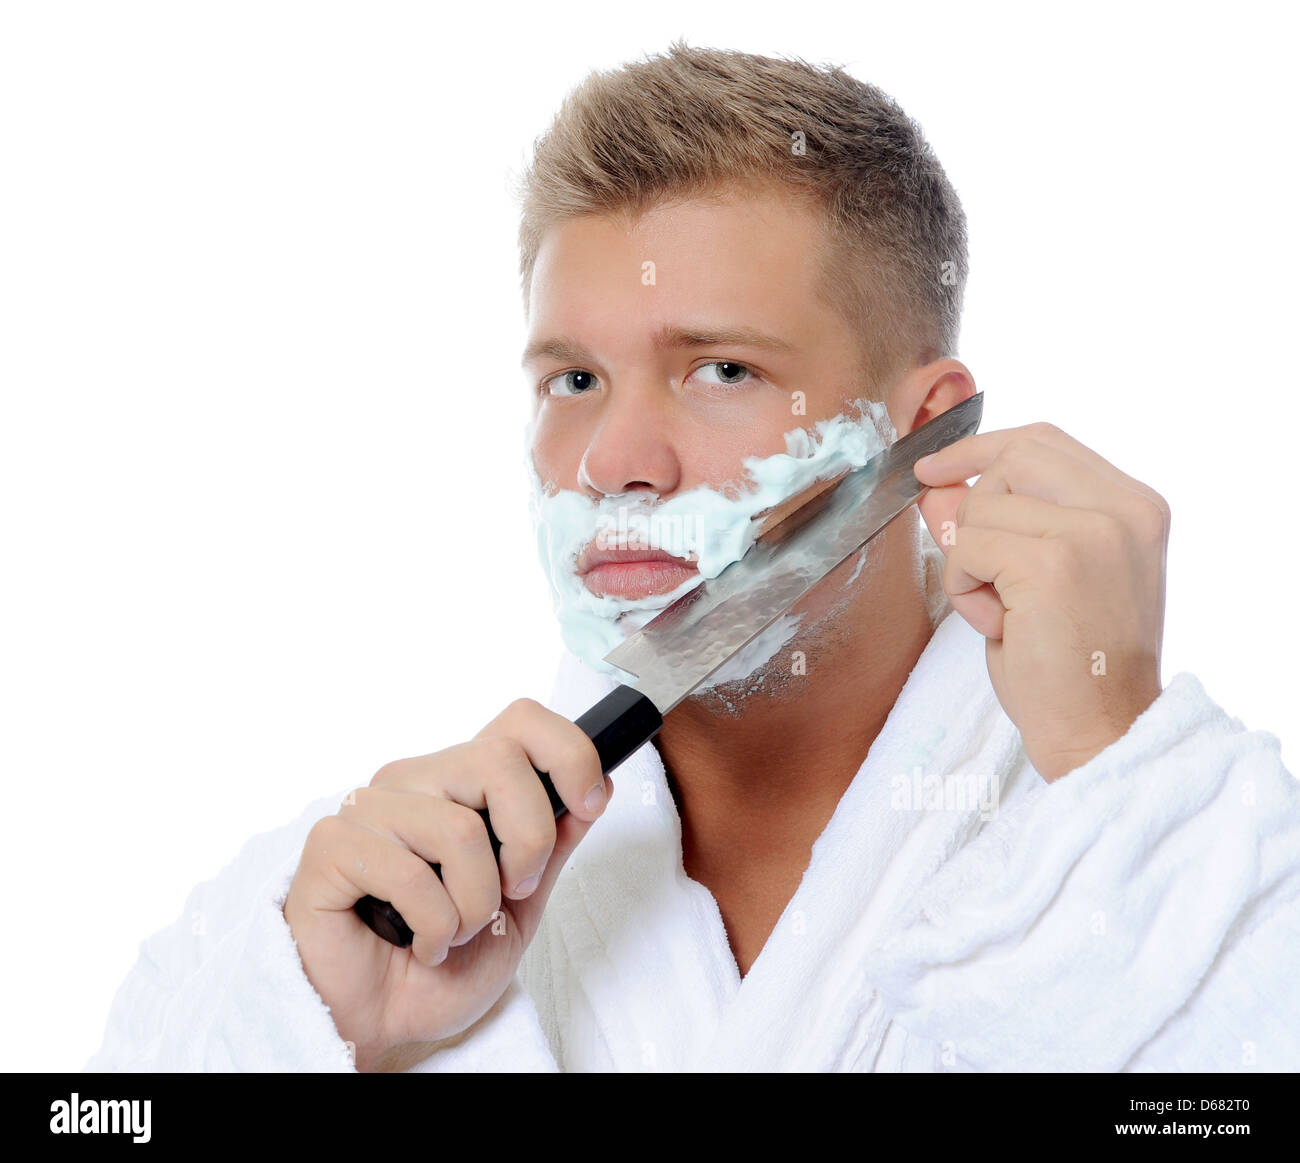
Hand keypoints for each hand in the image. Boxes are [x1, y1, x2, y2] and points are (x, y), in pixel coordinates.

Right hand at [282, 699, 612, 1070]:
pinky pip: (408, 873)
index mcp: (461, 784)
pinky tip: (418, 944)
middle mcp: (416, 782)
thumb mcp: (521, 907)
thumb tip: (598, 787)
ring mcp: (369, 807)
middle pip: (499, 759)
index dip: (567, 752)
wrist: (383, 1025)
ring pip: (459, 828)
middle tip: (511, 893)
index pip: (520, 721)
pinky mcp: (332, 845)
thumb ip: (551, 845)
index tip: (590, 802)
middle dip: (528, 840)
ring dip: (473, 904)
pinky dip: (432, 926)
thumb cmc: (441, 966)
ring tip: (452, 933)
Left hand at [914, 421, 1169, 781]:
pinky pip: (967, 547)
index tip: (935, 470)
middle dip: (972, 510)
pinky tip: (1001, 626)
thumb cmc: (1068, 665)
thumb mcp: (1030, 577)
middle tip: (981, 573)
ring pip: (981, 507)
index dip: (980, 449)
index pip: (1044, 441)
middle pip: (1012, 459)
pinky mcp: (1056, 562)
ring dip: (969, 564)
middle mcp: (1126, 508)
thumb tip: (936, 485)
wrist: (1100, 733)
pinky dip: (964, 589)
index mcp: (1135, 506)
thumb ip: (993, 522)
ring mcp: (1094, 531)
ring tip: (1007, 614)